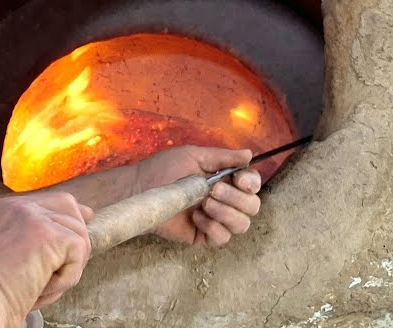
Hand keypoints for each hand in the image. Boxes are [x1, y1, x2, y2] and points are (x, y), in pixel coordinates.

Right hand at [0, 192, 92, 324]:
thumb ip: (3, 251)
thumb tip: (32, 262)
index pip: (35, 206)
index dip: (59, 219)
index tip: (77, 227)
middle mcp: (7, 208)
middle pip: (63, 205)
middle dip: (74, 234)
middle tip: (70, 265)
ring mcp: (28, 216)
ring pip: (75, 231)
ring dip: (65, 266)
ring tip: (39, 290)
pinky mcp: (46, 234)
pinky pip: (77, 251)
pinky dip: (66, 278)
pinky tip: (41, 291)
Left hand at [132, 146, 260, 247]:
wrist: (140, 189)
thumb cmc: (164, 169)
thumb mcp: (193, 156)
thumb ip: (222, 157)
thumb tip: (249, 154)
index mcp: (226, 180)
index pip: (252, 185)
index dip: (251, 183)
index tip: (239, 179)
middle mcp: (225, 201)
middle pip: (252, 207)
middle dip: (236, 199)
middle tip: (213, 190)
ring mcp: (216, 220)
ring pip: (241, 225)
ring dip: (226, 213)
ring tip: (204, 204)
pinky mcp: (204, 236)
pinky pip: (222, 238)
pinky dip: (213, 228)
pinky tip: (196, 217)